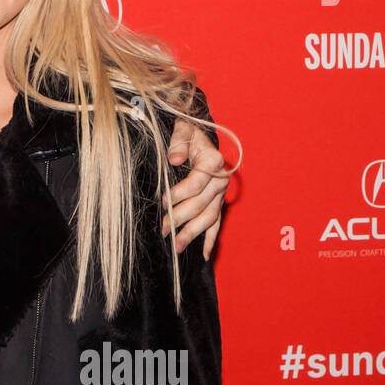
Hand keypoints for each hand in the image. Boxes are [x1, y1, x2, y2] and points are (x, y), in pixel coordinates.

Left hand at [161, 120, 227, 259]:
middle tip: (163, 229)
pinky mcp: (218, 202)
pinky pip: (216, 223)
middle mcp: (220, 179)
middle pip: (201, 204)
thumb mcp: (182, 129)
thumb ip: (178, 141)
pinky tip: (205, 254)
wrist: (199, 136)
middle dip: (181, 218)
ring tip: (177, 247)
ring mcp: (220, 193)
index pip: (196, 183)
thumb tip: (173, 159)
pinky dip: (211, 240)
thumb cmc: (188, 133)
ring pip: (208, 217)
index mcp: (213, 161)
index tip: (163, 201)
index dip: (179, 194)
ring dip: (192, 233)